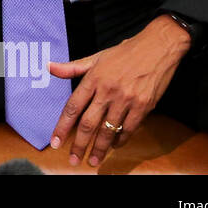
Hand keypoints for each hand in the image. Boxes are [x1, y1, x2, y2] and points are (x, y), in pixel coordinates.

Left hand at [48, 14, 190, 166]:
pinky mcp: (144, 106)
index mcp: (94, 79)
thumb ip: (72, 67)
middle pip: (88, 123)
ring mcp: (127, 99)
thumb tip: (49, 67)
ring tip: (92, 161)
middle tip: (73, 160)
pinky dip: (121, 140)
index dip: (62, 127)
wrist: (158, 46)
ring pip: (108, 130)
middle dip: (79, 145)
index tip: (55, 142)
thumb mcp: (96, 57)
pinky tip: (115, 146)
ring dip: (99, 148)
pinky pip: (129, 129)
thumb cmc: (125, 52)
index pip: (72, 107)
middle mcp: (108, 91)